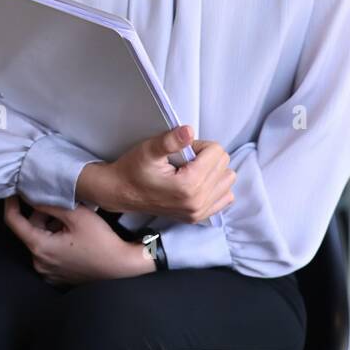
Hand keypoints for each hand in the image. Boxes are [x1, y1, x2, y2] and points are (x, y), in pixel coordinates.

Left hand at [3, 195, 152, 284]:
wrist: (121, 264)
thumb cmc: (101, 241)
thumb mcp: (76, 214)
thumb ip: (51, 202)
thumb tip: (32, 194)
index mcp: (40, 248)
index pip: (13, 222)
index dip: (11, 204)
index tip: (15, 192)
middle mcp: (40, 263)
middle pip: (30, 230)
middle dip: (40, 214)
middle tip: (60, 203)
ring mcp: (48, 272)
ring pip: (40, 240)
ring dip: (49, 227)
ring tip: (70, 219)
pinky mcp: (58, 276)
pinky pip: (49, 253)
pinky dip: (55, 240)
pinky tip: (72, 234)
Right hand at [82, 124, 235, 223]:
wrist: (122, 193)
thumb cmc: (134, 169)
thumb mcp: (149, 150)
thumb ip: (170, 141)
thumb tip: (189, 131)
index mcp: (188, 186)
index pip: (216, 152)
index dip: (199, 145)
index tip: (182, 151)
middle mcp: (197, 203)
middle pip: (223, 165)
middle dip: (206, 157)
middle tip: (184, 160)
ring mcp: (199, 213)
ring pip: (227, 180)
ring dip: (212, 170)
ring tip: (189, 171)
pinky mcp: (198, 217)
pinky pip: (225, 197)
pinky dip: (216, 185)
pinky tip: (198, 182)